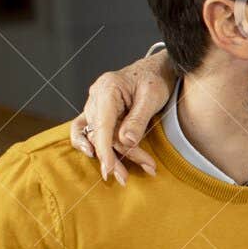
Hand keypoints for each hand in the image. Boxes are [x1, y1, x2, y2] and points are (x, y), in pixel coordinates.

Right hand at [67, 49, 175, 183]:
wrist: (157, 69)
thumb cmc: (156, 79)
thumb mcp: (152, 97)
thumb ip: (138, 119)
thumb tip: (126, 142)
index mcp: (107, 89)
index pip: (102, 125)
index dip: (105, 150)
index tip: (110, 170)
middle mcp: (96, 97)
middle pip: (100, 134)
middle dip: (114, 158)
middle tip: (126, 179)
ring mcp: (95, 104)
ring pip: (97, 136)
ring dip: (112, 156)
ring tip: (126, 175)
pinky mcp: (100, 112)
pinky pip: (90, 131)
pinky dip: (96, 146)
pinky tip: (102, 159)